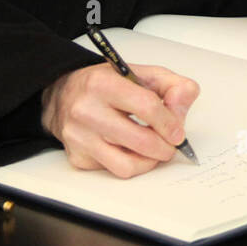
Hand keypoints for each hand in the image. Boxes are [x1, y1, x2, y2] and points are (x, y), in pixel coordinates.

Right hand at [39, 63, 198, 177]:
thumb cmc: (105, 85)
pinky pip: (114, 171)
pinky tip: (131, 150)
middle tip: (170, 145)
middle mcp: (86, 110)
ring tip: (153, 150)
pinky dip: (130, 164)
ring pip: (127, 165)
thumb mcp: (140, 74)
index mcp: (103, 84)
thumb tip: (182, 105)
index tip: (177, 132)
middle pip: (141, 141)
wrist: (64, 94)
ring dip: (149, 161)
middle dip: (164, 148)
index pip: (147, 107)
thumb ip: (171, 85)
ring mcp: (80, 136)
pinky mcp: (77, 157)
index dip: (170, 122)